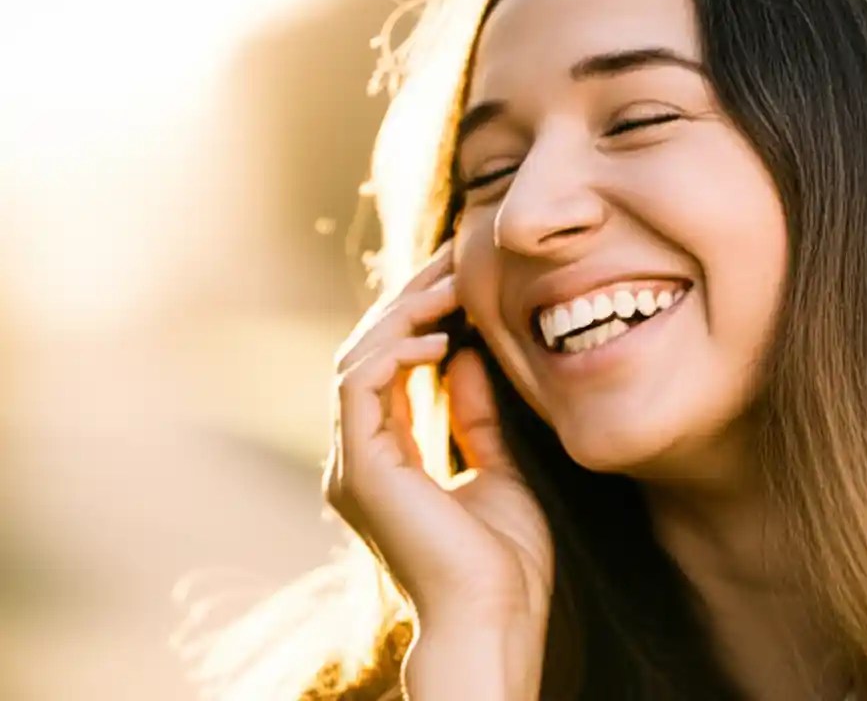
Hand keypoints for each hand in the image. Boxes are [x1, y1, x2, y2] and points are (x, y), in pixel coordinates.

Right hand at [323, 240, 552, 630]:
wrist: (496, 618)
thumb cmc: (504, 562)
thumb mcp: (498, 468)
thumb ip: (475, 414)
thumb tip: (470, 355)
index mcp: (385, 462)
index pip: (389, 369)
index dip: (421, 318)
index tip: (461, 279)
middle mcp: (359, 459)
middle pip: (368, 354)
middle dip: (410, 301)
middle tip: (454, 259)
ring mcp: (353, 465)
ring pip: (358, 360)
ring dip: (404, 315)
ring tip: (451, 285)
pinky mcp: (362, 469)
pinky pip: (361, 385)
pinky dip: (394, 351)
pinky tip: (439, 336)